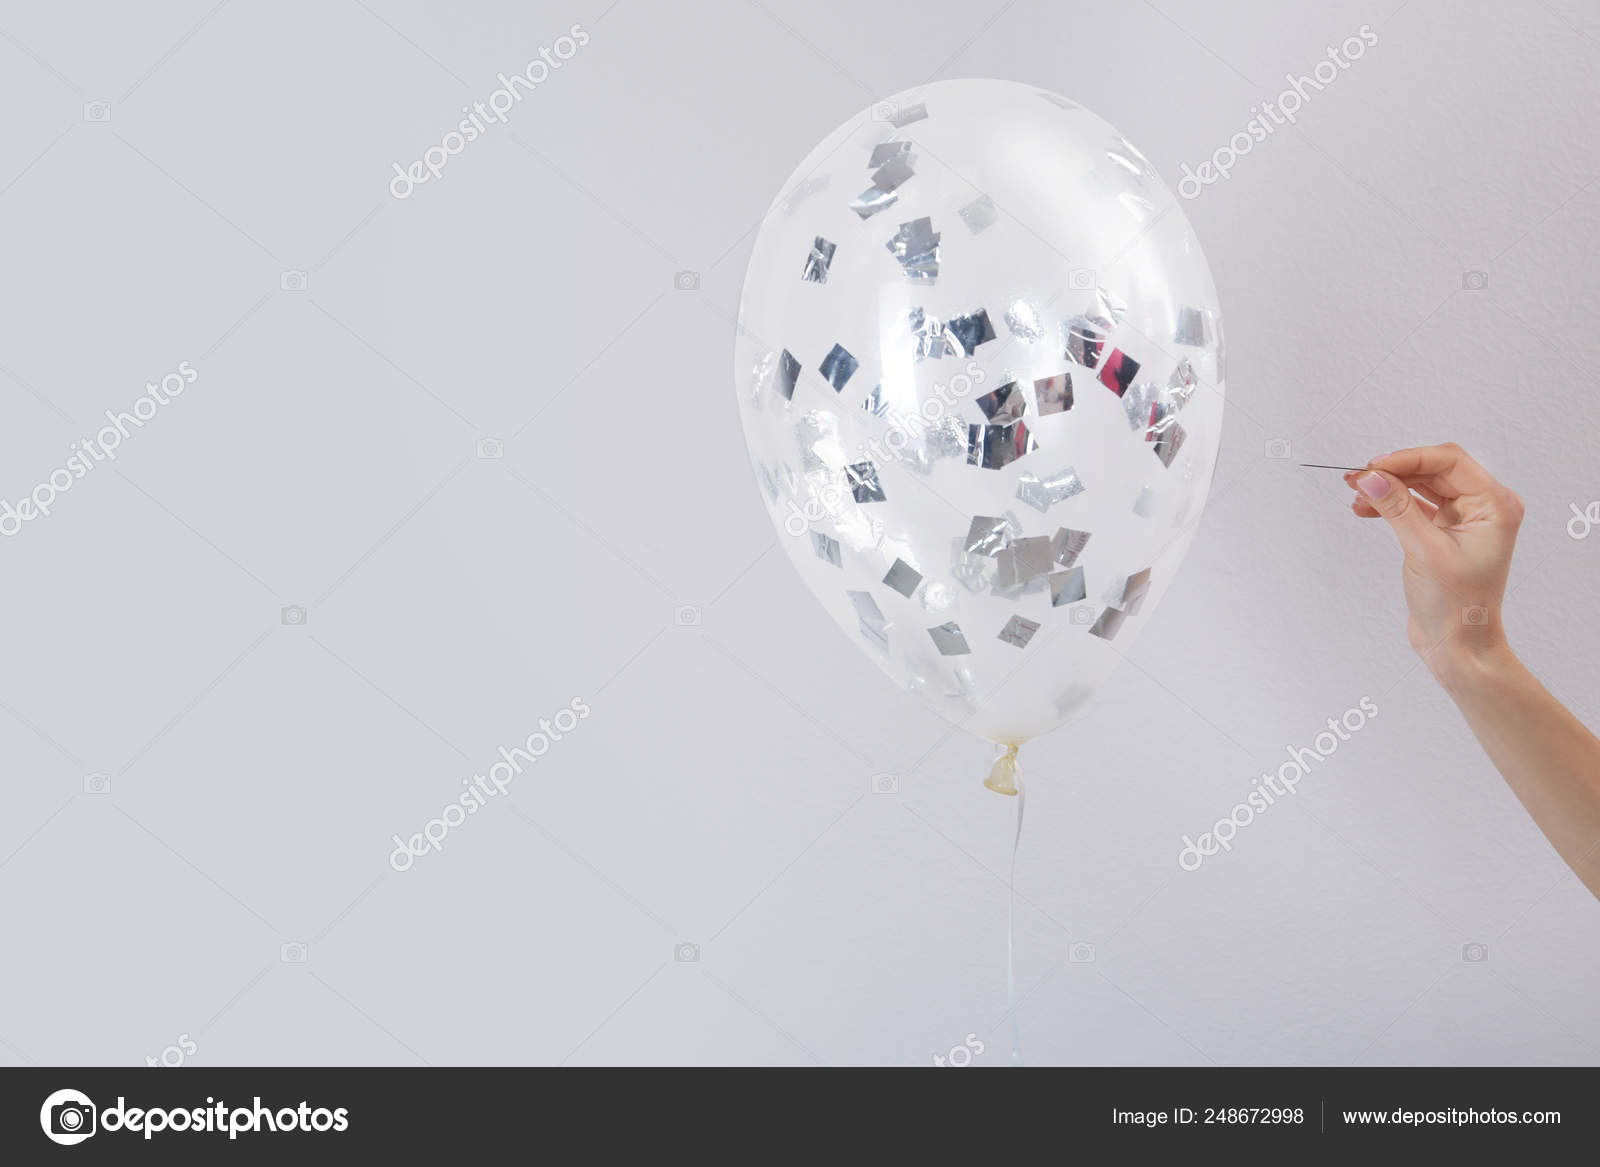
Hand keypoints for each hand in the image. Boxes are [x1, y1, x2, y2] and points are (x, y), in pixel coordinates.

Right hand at [1345, 443, 1523, 676]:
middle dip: (1394, 472)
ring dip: (1389, 487)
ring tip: (1357, 494)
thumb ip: (1396, 509)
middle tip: (1358, 479)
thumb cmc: (1456, 606)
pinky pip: (1416, 505)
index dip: (1408, 458)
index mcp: (1495, 506)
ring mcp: (1465, 518)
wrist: (1457, 645)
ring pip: (1422, 485)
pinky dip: (1391, 504)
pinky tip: (1367, 509)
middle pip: (1434, 469)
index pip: (1450, 461)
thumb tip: (1371, 478)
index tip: (1373, 467)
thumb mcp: (1424, 551)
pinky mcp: (1445, 530)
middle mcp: (1485, 507)